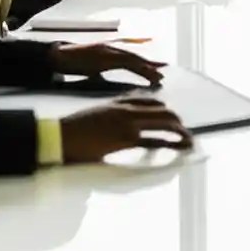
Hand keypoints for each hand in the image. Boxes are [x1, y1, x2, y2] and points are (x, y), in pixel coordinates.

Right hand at [50, 42, 166, 85]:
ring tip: (157, 76)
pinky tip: (142, 71)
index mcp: (110, 53)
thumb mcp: (90, 69)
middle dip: (150, 66)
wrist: (56, 56)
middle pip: (135, 58)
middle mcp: (111, 48)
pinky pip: (122, 61)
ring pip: (132, 59)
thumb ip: (101, 73)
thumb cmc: (72, 63)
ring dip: (146, 68)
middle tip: (164, 74)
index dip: (146, 64)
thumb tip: (105, 80)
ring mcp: (108, 50)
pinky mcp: (103, 53)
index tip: (159, 70)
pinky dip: (134, 66)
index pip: (132, 59)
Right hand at [61, 96, 193, 161]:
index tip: (170, 117)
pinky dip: (169, 145)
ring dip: (179, 132)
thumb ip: (110, 116)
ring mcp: (128, 123)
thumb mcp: (95, 115)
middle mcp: (126, 109)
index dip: (162, 109)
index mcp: (118, 102)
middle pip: (161, 110)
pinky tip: (177, 149)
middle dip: (176, 120)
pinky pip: (154, 141)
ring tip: (189, 140)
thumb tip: (115, 126)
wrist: (60, 136)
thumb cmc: (73, 130)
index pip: (148, 101)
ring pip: (163, 123)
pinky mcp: (126, 139)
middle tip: (183, 131)